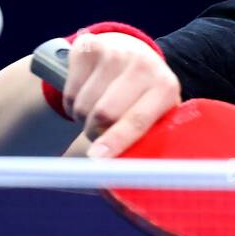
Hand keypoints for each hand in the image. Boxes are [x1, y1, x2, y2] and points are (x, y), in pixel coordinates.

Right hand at [62, 31, 181, 157]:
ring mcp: (115, 52)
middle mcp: (143, 65)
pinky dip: (71, 102)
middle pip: (103, 115)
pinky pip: (68, 91)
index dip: (116, 141)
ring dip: (82, 119)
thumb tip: (119, 189)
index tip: (98, 159)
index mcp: (166, 87)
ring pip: (82, 105)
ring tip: (98, 111)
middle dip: (96, 134)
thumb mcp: (155, 117)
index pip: (137, 120)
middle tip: (100, 135)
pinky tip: (88, 94)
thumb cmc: (144, 99)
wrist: (130, 53)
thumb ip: (144, 148)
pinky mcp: (88, 46)